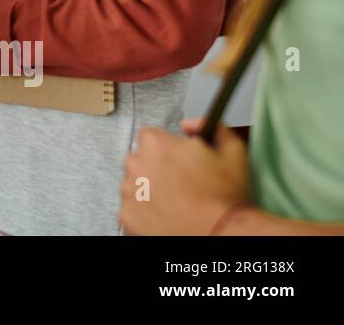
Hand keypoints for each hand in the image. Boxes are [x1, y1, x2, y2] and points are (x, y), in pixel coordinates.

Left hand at [119, 118, 251, 234]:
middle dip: (156, 168)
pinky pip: (133, 208)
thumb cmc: (224, 197)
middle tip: (179, 183)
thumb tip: (190, 124)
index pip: (150, 137)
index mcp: (156, 144)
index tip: (178, 160)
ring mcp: (129, 191)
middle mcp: (135, 164)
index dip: (167, 148)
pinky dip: (145, 212)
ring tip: (176, 202)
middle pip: (140, 159)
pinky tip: (167, 215)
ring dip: (149, 190)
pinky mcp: (126, 215)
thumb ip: (210, 126)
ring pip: (135, 184)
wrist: (220, 234)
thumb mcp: (231, 151)